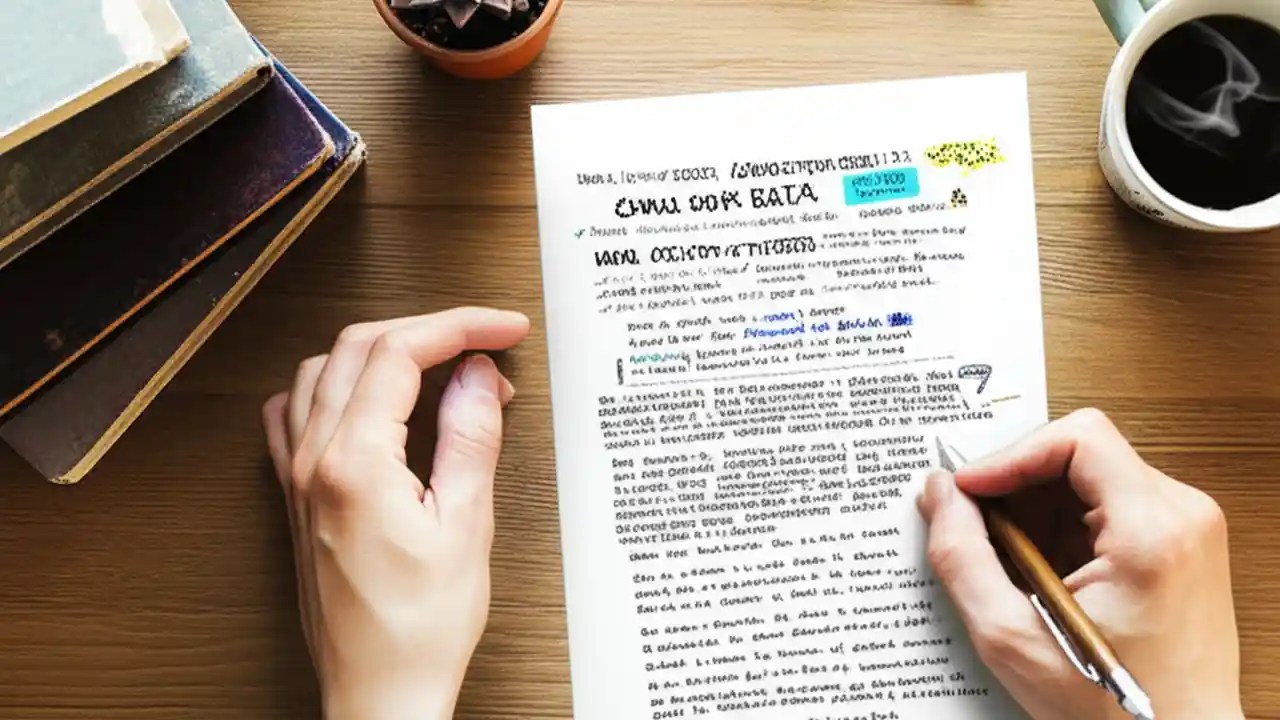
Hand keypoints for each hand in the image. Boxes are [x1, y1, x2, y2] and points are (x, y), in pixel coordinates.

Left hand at [262, 307, 529, 719]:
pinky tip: (367, 400)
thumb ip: (469, 438)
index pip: (401, 352)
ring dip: (382, 350)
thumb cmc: (418, 630)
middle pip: (359, 346)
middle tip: (484, 342)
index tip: (502, 328)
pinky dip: (334, 385)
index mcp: (353, 463)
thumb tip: (478, 376)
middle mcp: (312, 461)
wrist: (379, 693)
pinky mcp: (296, 497)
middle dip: (428, 329)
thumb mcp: (465, 527)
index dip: (459, 326)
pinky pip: (295, 412)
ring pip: (323, 370)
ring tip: (439, 367)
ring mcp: (296, 477)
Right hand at [918, 409, 1241, 719]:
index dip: (1011, 454)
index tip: (969, 486)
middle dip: (1017, 485)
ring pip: (1090, 476)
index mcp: (1152, 532)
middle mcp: (1182, 517)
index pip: (1078, 438)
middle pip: (1080, 453)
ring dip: (1037, 507)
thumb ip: (963, 557)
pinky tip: (1042, 572)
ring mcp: (1187, 528)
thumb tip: (939, 495)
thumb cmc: (1113, 712)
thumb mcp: (1012, 637)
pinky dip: (1062, 525)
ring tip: (1012, 562)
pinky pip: (1107, 503)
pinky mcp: (1180, 542)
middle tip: (979, 526)